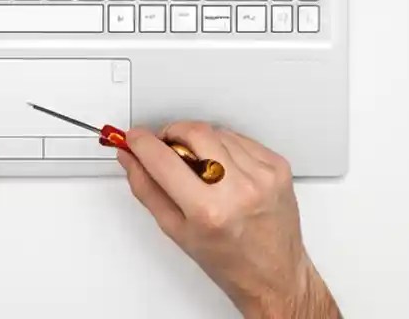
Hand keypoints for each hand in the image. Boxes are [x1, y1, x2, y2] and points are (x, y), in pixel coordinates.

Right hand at [118, 123, 338, 318]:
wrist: (275, 275)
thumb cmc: (228, 261)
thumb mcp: (177, 231)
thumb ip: (147, 190)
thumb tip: (130, 157)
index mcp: (208, 211)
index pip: (163, 160)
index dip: (142, 143)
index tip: (134, 138)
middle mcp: (238, 189)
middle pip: (194, 132)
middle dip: (173, 133)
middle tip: (167, 148)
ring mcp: (262, 175)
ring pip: (218, 132)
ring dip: (200, 141)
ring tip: (200, 167)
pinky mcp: (278, 166)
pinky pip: (241, 139)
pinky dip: (225, 147)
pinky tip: (224, 169)